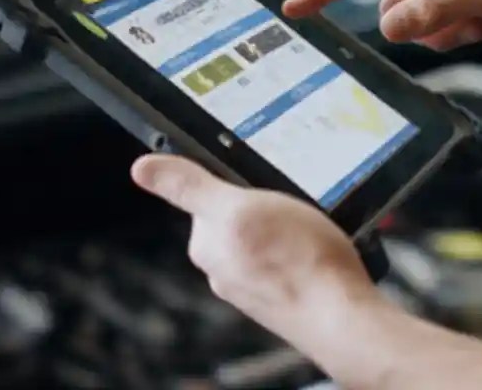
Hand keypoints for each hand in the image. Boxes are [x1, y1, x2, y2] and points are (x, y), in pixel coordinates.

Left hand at [130, 155, 382, 345]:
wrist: (340, 313)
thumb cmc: (296, 261)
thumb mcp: (237, 207)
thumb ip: (189, 186)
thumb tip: (142, 168)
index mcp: (207, 245)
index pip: (210, 198)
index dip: (238, 185)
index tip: (261, 186)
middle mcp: (223, 270)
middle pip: (238, 218)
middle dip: (262, 207)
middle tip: (288, 205)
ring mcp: (253, 285)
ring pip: (264, 239)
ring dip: (284, 229)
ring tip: (307, 231)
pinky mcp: (280, 295)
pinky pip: (285, 260)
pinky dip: (299, 251)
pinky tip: (315, 252)